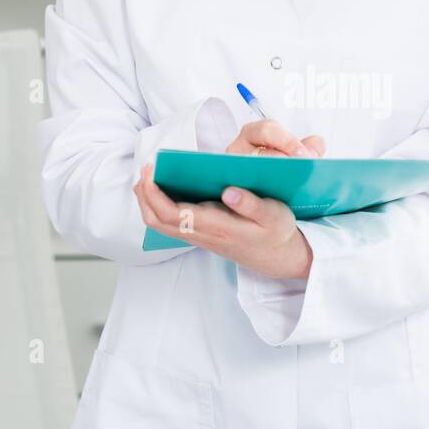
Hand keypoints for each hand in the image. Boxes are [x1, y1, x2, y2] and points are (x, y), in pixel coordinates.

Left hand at [133, 121, 326, 278]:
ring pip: (162, 225)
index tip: (150, 171)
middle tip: (144, 170)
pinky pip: (171, 225)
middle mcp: (205, 235)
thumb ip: (252, 204)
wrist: (283, 259)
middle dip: (144, 196)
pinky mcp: (203, 236)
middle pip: (158, 221)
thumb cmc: (278, 232)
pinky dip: (159, 207)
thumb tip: (228, 191)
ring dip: (148, 203)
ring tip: (148, 178)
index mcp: (219, 227)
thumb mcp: (275, 215)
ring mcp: (202, 238)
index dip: (155, 194)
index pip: (174, 214)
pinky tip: (164, 190)